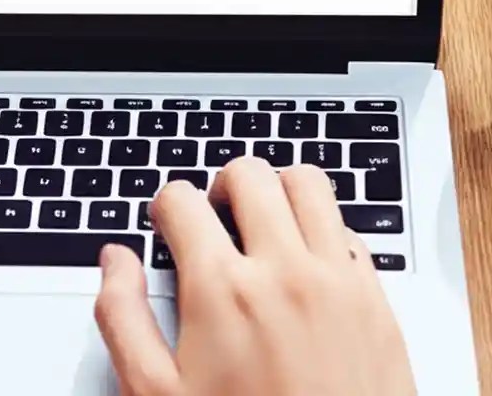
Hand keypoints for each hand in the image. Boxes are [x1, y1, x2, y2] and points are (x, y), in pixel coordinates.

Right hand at [95, 157, 414, 394]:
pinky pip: (351, 230)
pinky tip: (304, 262)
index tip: (167, 227)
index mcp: (221, 291)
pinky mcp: (378, 302)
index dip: (165, 209)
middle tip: (213, 219)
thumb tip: (114, 261)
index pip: (181, 199)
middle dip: (219, 187)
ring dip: (277, 192)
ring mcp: (338, 283)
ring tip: (261, 224)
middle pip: (248, 174)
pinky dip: (323, 230)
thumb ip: (123, 318)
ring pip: (308, 184)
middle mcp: (284, 273)